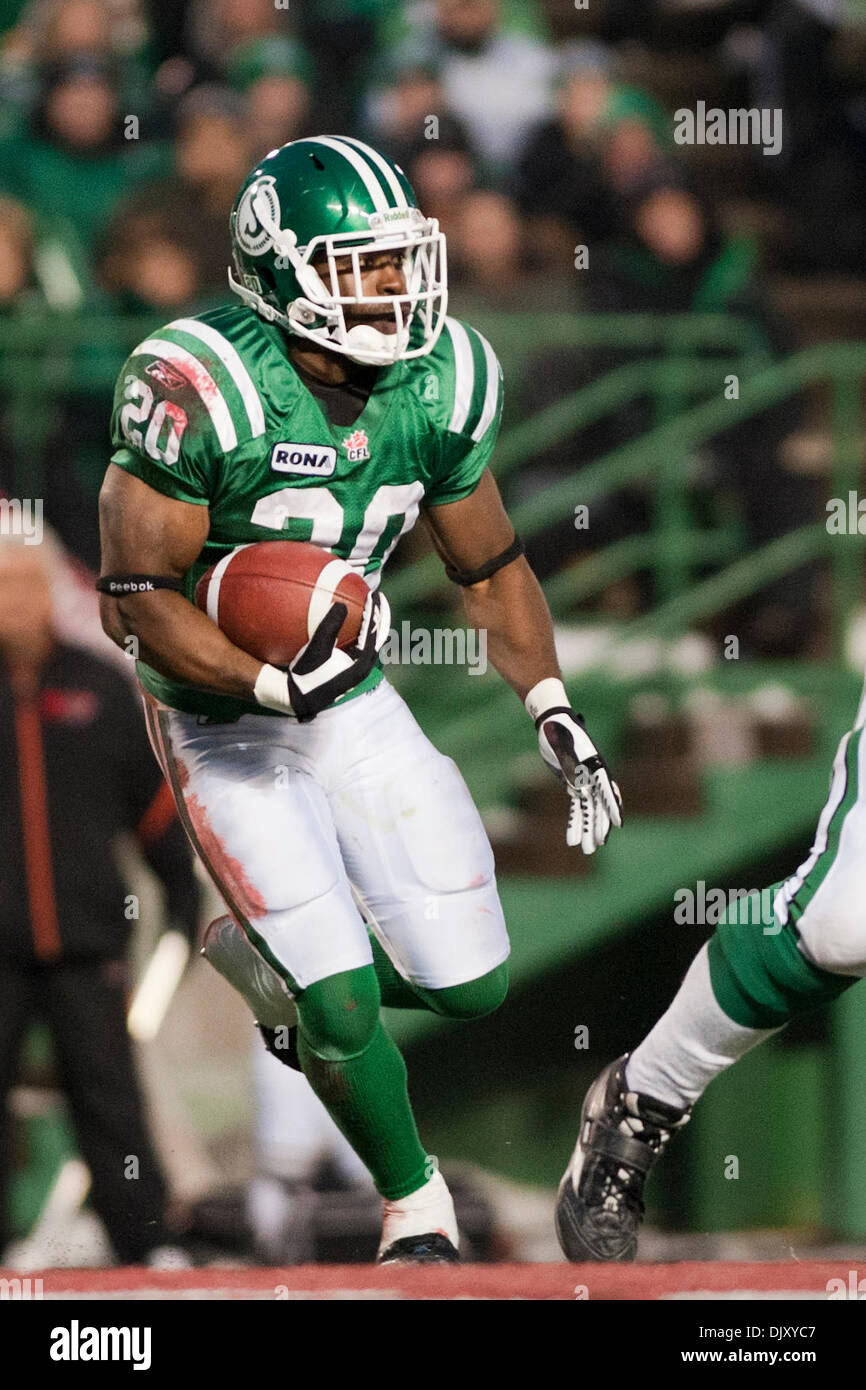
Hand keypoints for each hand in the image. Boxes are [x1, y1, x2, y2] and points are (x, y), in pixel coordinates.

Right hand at [286, 588, 389, 721]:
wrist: (296, 698)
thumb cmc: (306, 674)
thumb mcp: (316, 648)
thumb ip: (330, 627)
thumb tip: (341, 605)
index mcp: (360, 665)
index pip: (374, 634)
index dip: (375, 612)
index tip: (374, 594)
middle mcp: (362, 670)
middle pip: (377, 638)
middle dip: (379, 617)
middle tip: (378, 598)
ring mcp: (355, 671)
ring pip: (370, 644)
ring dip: (371, 626)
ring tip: (369, 608)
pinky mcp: (347, 672)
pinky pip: (359, 648)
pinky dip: (359, 634)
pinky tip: (349, 623)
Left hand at [537, 709, 621, 853]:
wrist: (552, 724)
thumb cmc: (560, 730)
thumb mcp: (563, 745)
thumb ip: (570, 763)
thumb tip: (578, 788)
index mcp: (595, 765)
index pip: (607, 789)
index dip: (613, 807)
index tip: (618, 823)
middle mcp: (594, 776)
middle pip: (600, 806)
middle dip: (599, 827)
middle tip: (597, 846)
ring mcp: (585, 782)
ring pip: (589, 811)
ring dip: (587, 830)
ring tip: (587, 850)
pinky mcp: (574, 786)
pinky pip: (577, 807)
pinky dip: (575, 822)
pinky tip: (572, 839)